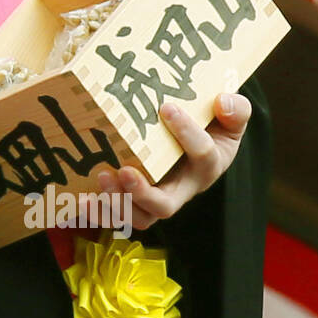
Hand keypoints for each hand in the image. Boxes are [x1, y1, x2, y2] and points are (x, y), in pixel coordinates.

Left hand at [90, 93, 253, 231]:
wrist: (199, 138)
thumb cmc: (213, 125)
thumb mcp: (232, 115)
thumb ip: (236, 108)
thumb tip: (223, 101)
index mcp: (209, 164)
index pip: (203, 155)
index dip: (187, 134)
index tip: (167, 107)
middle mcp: (182, 188)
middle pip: (165, 206)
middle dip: (141, 193)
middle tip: (122, 170)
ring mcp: (156, 196)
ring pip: (139, 216)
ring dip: (116, 203)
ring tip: (101, 177)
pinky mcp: (133, 198)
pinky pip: (115, 215)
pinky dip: (98, 212)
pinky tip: (80, 199)